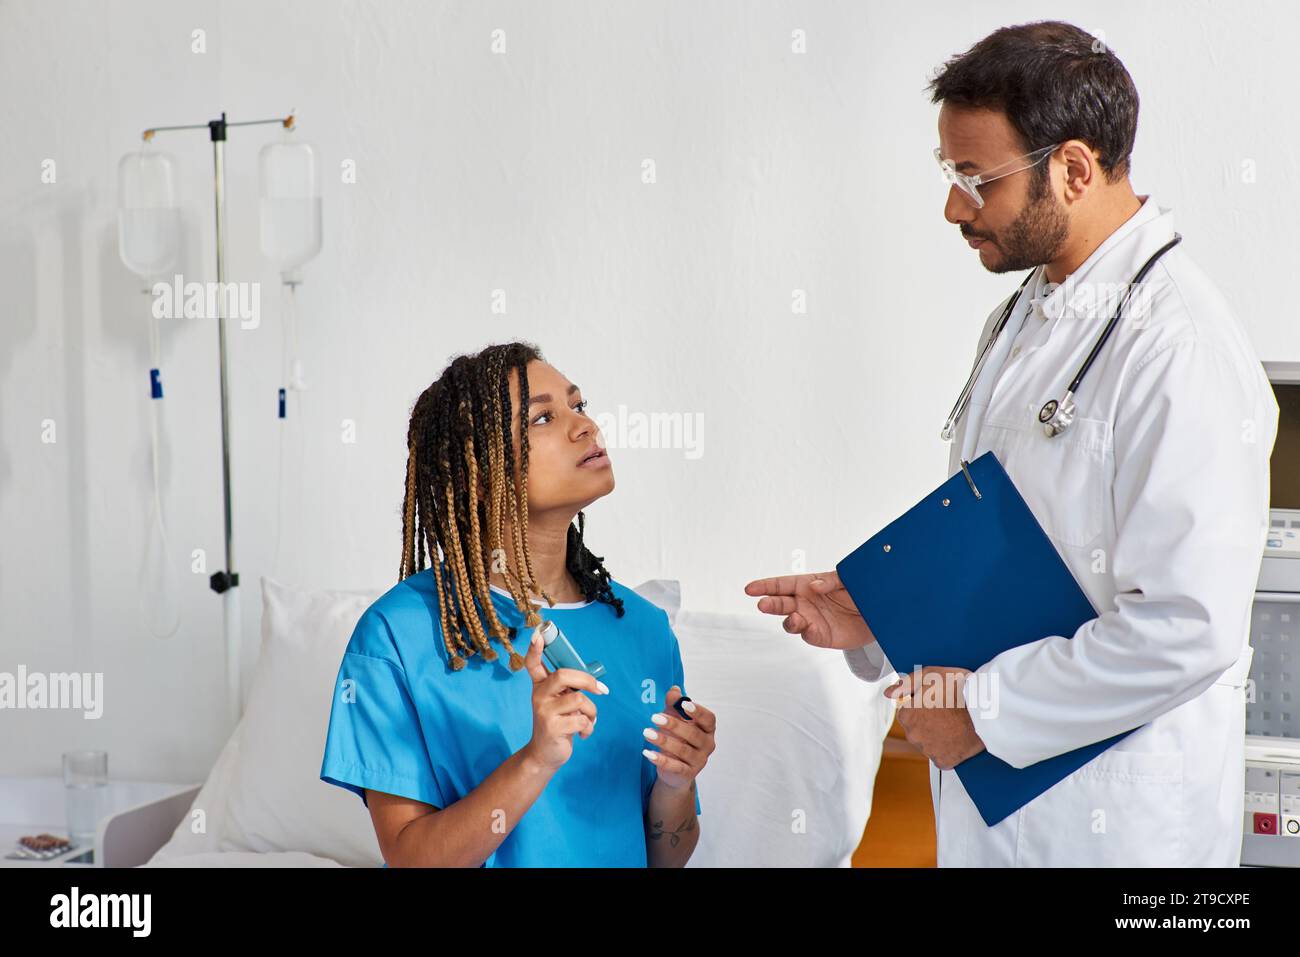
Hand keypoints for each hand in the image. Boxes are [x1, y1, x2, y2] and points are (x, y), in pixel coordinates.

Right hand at [521, 629, 607, 771]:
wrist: (545, 754)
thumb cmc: (558, 723)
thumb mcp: (561, 703)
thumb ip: (570, 689)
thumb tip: (596, 682)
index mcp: (541, 686)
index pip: (533, 664)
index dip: (534, 649)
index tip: (538, 634)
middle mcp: (539, 695)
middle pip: (563, 675)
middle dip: (587, 681)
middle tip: (601, 690)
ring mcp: (544, 711)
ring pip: (579, 700)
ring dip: (592, 712)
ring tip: (589, 720)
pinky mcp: (552, 727)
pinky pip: (582, 719)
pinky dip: (589, 727)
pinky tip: (583, 733)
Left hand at [643, 686, 714, 789]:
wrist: (675, 770)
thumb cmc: (678, 738)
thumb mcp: (675, 718)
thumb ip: (675, 705)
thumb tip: (674, 690)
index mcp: (708, 729)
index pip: (709, 719)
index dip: (698, 712)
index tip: (684, 704)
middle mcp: (707, 745)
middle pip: (693, 734)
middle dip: (674, 725)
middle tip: (654, 717)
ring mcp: (699, 761)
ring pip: (682, 750)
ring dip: (663, 741)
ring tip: (646, 733)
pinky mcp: (687, 774)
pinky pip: (674, 767)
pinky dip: (660, 760)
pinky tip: (647, 752)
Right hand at [744, 571, 875, 649]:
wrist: (875, 614)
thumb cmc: (858, 591)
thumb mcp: (847, 579)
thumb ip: (830, 581)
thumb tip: (813, 586)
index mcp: (806, 584)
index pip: (781, 584)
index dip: (764, 586)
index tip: (750, 589)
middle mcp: (804, 602)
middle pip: (780, 603)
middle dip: (769, 603)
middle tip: (762, 604)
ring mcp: (810, 619)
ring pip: (790, 621)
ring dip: (789, 620)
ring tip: (794, 618)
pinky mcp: (819, 635)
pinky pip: (808, 634)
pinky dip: (806, 631)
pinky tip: (809, 626)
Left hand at [886, 665, 985, 769]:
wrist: (985, 712)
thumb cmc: (959, 690)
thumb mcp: (930, 675)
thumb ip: (906, 684)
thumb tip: (888, 693)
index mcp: (907, 715)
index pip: (908, 713)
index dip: (923, 706)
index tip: (937, 703)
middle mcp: (913, 735)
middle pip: (917, 729)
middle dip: (928, 722)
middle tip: (948, 713)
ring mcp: (927, 750)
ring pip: (929, 743)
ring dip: (938, 736)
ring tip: (956, 725)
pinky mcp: (943, 761)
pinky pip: (941, 757)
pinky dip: (948, 750)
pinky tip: (958, 739)